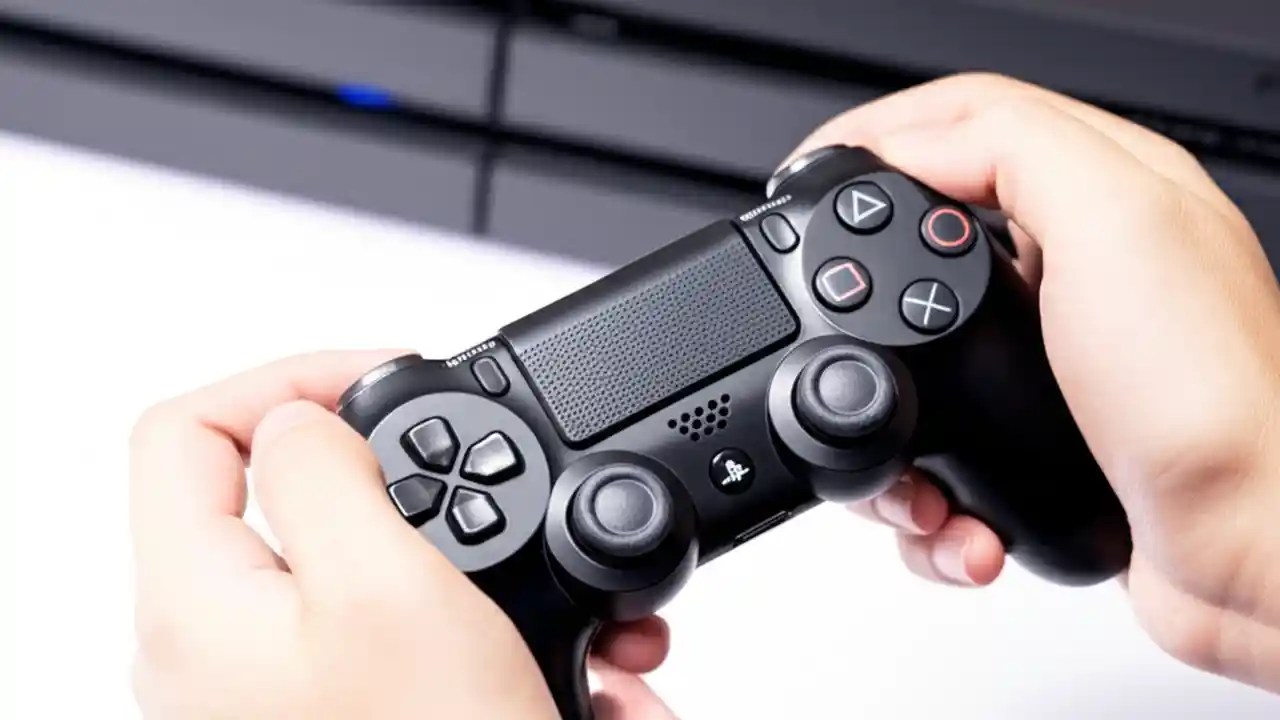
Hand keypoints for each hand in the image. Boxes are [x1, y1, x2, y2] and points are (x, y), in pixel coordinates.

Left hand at [128, 350, 675, 718]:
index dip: (291, 379)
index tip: (387, 384)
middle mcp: (223, 653)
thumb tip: (302, 416)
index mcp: (198, 608)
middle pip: (284, 496)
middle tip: (478, 478)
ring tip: (554, 583)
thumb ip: (321, 471)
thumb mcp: (385, 589)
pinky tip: (565, 656)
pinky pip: (405, 632)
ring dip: (473, 556)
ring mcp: (283, 691)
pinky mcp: (345, 713)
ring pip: (366, 566)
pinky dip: (484, 622)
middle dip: (410, 477)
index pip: (189, 431)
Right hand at [786, 73, 1279, 692]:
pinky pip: (947, 444)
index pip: (967, 119)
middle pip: (930, 231)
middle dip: (865, 287)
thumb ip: (1009, 151)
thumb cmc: (1213, 405)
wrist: (1253, 556)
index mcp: (1110, 188)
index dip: (879, 134)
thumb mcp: (1115, 226)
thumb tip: (905, 145)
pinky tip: (956, 513)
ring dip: (890, 423)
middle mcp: (1083, 266)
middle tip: (825, 309)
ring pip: (923, 355)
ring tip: (903, 466)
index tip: (812, 175)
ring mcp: (1060, 357)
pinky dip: (929, 489)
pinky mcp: (1044, 436)